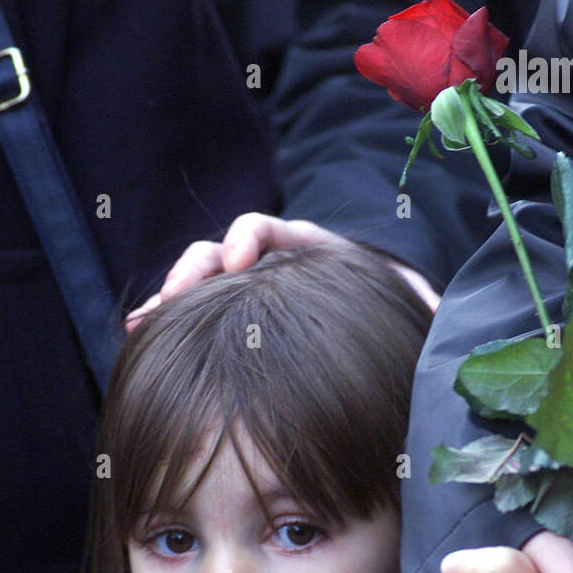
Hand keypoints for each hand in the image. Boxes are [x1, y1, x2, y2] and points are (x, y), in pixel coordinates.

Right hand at [124, 213, 439, 326]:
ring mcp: (247, 296)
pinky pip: (193, 318)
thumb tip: (433, 309)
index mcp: (309, 255)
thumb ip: (420, 306)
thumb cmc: (391, 323)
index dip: (248, 238)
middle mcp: (271, 268)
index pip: (268, 230)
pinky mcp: (232, 323)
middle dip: (193, 270)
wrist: (375, 341)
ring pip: (200, 286)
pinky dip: (165, 324)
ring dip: (169, 299)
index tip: (236, 263)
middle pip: (220, 253)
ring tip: (143, 324)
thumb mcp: (409, 311)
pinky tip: (138, 340)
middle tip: (173, 295)